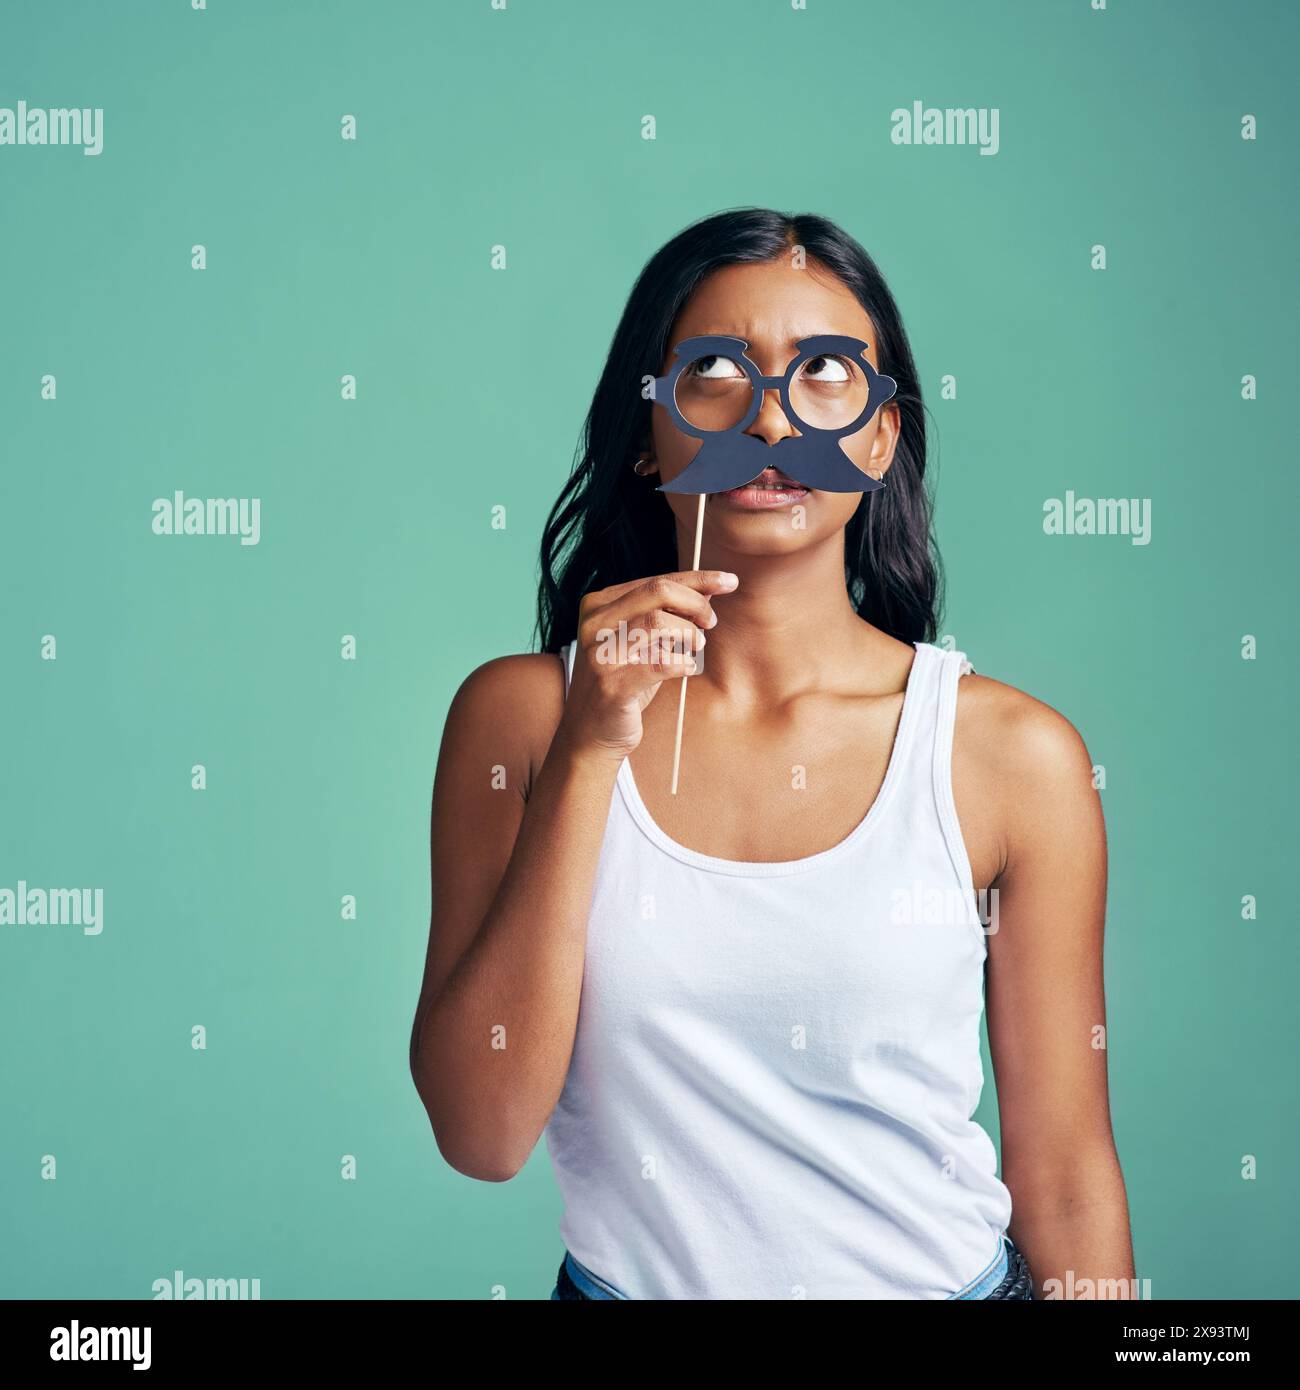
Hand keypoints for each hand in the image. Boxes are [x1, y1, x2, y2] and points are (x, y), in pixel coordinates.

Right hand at [556, 569, 738, 761]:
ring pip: (658, 622)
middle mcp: (595, 624)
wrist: (590, 733)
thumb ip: (665, 614)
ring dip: (689, 632)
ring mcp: (600, 654)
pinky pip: (660, 663)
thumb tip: (707, 589)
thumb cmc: (622, 682)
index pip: (655, 581)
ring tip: (697, 646)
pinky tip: (687, 668)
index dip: (697, 579)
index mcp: (599, 605)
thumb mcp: (639, 642)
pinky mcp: (611, 685)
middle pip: (657, 593)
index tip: (728, 581)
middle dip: (696, 603)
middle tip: (711, 621)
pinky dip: (682, 663)